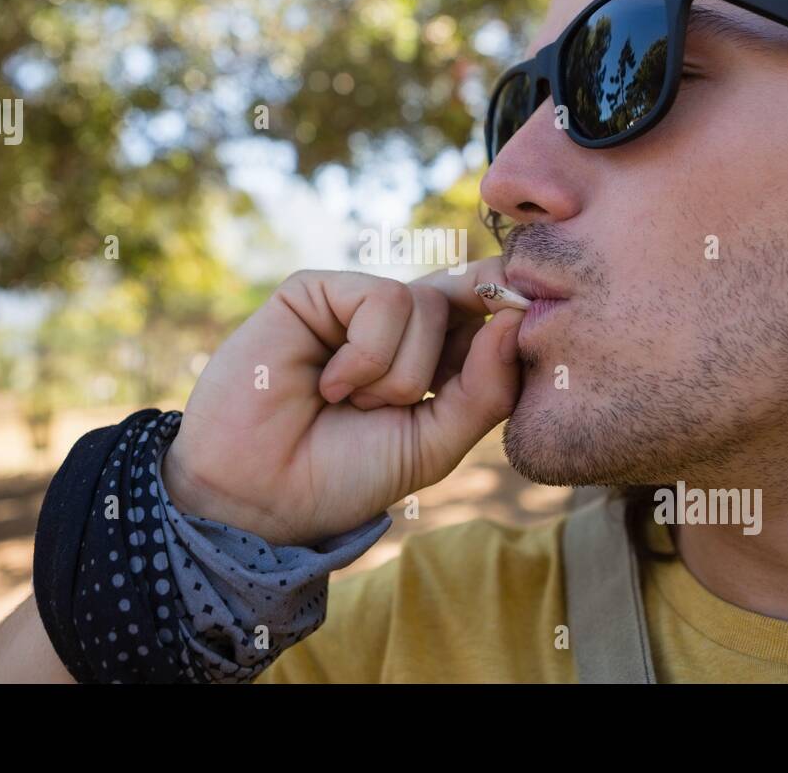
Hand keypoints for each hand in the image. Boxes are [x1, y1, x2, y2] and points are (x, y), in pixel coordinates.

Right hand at [161, 257, 523, 544]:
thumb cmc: (342, 475)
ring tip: (351, 403)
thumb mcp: (434, 445)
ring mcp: (353, 304)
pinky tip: (329, 385)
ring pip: (427, 303)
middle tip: (411, 399)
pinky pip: (381, 299)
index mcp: (430, 357)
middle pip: (465, 298)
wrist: (261, 495)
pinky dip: (366, 356)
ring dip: (400, 374)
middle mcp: (394, 325)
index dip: (509, 311)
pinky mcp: (314, 291)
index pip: (486, 313)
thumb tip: (514, 322)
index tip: (527, 318)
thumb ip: (485, 390)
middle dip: (452, 352)